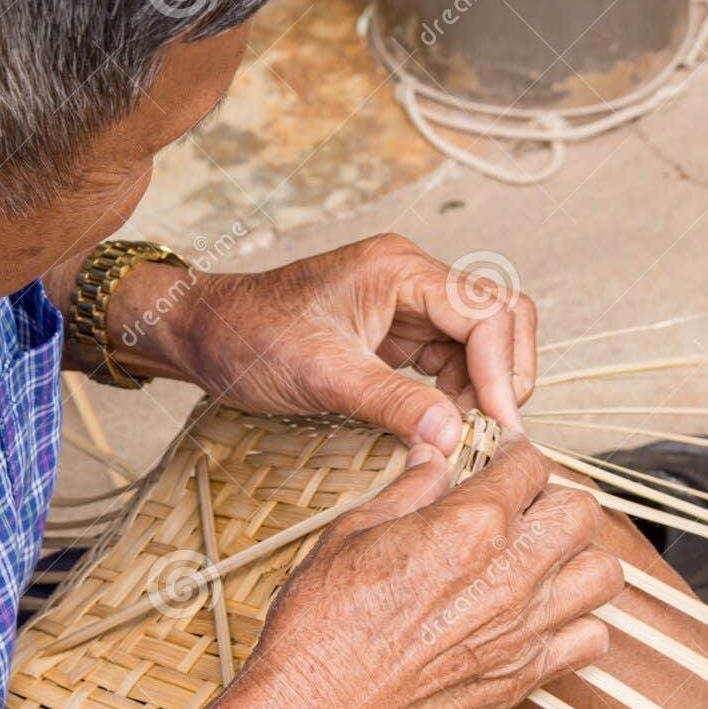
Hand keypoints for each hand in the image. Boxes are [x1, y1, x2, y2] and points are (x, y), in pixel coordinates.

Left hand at [106, 234, 536, 453]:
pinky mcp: (395, 329)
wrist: (202, 333)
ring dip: (482, 386)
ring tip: (461, 434)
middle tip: (490, 433)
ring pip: (479, 339)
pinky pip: (450, 354)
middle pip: (499, 316)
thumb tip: (454, 438)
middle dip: (504, 373)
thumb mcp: (323, 378)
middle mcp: (411, 276)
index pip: (486, 311)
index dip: (501, 371)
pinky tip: (440, 422)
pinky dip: (458, 389)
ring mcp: (405, 302)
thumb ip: (394, 405)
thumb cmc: (250, 340)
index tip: (497, 427)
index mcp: (399, 270)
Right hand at [240, 437, 621, 708]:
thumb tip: (433, 456)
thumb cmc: (324, 622)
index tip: (499, 463)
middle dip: (554, 501)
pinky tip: (539, 619)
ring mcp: (526, 630)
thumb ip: (408, 489)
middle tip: (519, 511)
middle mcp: (512, 573)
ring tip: (539, 563)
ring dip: (577, 559)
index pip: (531, 464)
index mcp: (470, 524)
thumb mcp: (353, 532)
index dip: (514, 455)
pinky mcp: (526, 678)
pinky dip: (578, 625)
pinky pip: (593, 640)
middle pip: (582, 512)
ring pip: (604, 574)